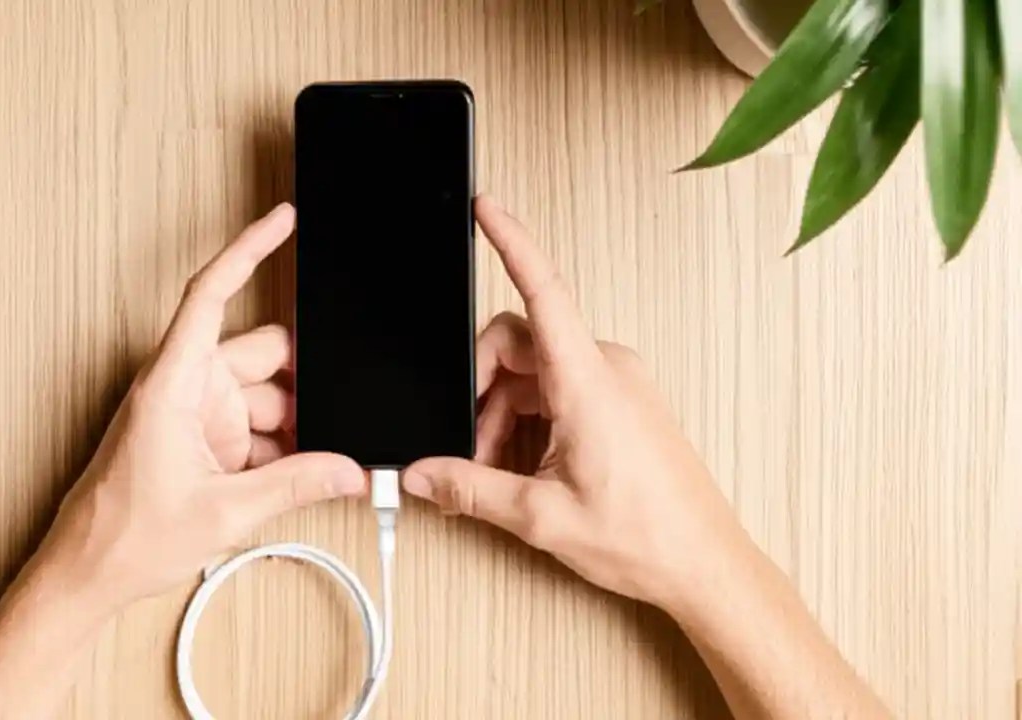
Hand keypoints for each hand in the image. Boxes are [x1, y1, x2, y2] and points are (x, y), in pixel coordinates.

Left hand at [39, 203, 366, 611]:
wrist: (89, 573)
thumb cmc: (124, 534)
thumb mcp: (225, 511)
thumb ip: (295, 485)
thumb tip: (345, 470)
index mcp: (174, 383)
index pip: (212, 294)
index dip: (248, 250)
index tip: (281, 221)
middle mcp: (183, 387)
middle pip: (260, 357)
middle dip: (301, 387)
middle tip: (334, 418)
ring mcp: (193, 413)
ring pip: (264, 397)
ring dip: (290, 428)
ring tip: (312, 467)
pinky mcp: (199, 439)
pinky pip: (253, 428)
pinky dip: (276, 449)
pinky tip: (293, 477)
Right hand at [402, 196, 748, 611]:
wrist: (706, 563)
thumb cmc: (646, 535)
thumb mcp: (541, 516)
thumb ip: (471, 488)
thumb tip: (423, 474)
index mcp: (586, 380)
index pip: (541, 289)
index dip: (511, 242)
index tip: (487, 208)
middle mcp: (606, 370)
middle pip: (518, 345)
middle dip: (481, 393)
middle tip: (468, 451)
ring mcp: (618, 384)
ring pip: (534, 374)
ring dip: (504, 416)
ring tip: (501, 476)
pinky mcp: (622, 403)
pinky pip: (559, 390)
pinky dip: (531, 422)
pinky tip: (527, 469)